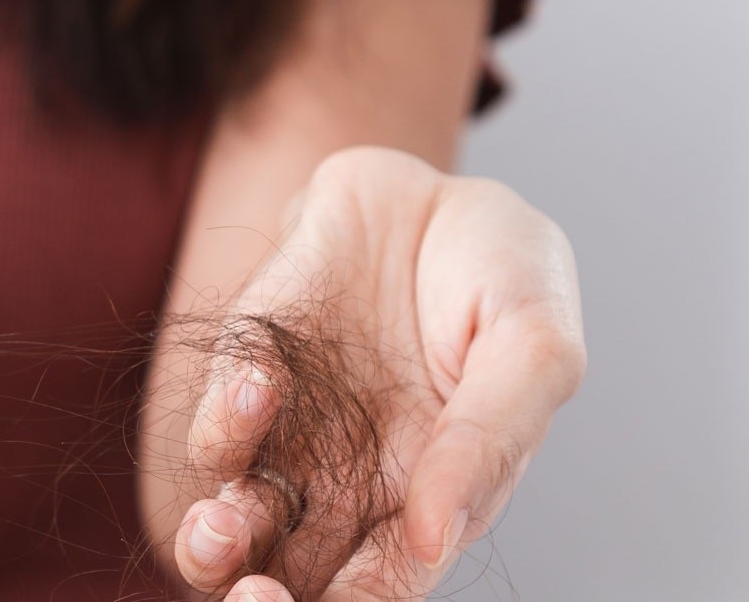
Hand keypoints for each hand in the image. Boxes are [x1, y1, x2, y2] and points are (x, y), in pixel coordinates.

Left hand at [164, 146, 584, 599]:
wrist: (428, 186)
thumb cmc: (500, 274)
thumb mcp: (531, 347)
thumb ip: (491, 441)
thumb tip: (437, 539)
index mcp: (437, 503)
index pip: (385, 589)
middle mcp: (356, 491)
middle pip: (295, 581)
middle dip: (262, 600)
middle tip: (255, 598)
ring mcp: (294, 442)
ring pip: (237, 528)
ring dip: (216, 544)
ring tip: (222, 526)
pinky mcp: (244, 382)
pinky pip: (217, 434)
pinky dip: (224, 426)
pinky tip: (259, 386)